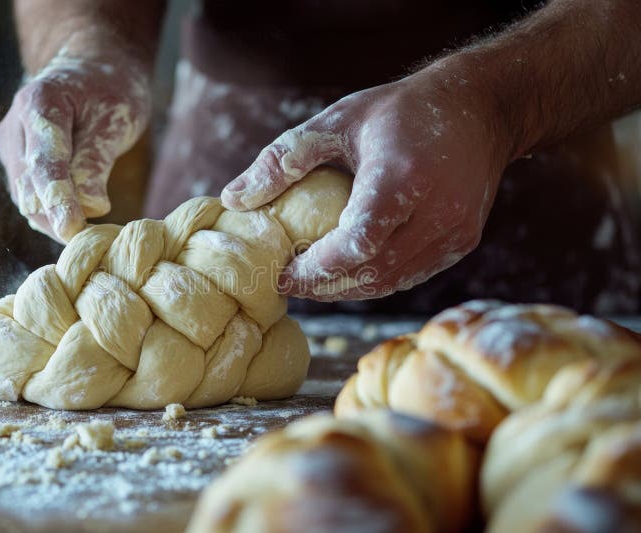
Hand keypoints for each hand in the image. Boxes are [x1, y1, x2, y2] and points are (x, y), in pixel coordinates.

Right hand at [0, 51, 149, 242]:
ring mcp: (9, 147)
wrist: (89, 72)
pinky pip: (31, 197)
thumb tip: (90, 207)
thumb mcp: (114, 119)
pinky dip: (53, 214)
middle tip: (94, 241)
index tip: (72, 229)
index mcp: (38, 103)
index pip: (44, 161)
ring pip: (27, 198)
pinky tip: (77, 225)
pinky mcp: (15, 165)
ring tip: (90, 238)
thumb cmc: (108, 91)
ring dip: (56, 220)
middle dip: (59, 217)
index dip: (58, 199)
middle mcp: (14, 126)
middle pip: (30, 186)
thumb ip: (97, 161)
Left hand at [221, 71, 512, 300]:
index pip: (357, 242)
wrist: (480, 110)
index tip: (280, 272)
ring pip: (392, 282)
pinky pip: (411, 275)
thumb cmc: (401, 112)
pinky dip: (375, 280)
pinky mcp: (463, 242)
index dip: (315, 268)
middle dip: (323, 286)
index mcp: (403, 176)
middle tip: (288, 283)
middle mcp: (438, 211)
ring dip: (347, 289)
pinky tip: (348, 272)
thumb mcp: (336, 121)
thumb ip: (283, 160)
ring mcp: (456, 232)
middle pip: (372, 273)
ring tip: (311, 280)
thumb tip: (234, 199)